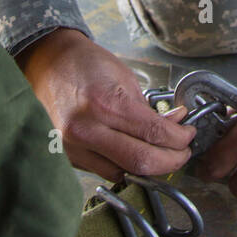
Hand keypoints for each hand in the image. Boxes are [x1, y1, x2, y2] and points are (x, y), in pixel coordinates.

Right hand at [17, 27, 194, 180]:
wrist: (48, 64)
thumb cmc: (87, 65)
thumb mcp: (125, 78)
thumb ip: (150, 108)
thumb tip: (177, 126)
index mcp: (106, 103)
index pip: (155, 134)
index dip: (180, 139)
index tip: (188, 136)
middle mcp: (87, 129)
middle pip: (141, 162)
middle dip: (170, 161)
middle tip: (182, 152)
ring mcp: (74, 147)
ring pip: (124, 172)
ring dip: (149, 167)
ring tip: (161, 152)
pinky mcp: (67, 157)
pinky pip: (105, 171)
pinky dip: (125, 166)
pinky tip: (134, 152)